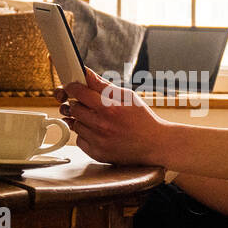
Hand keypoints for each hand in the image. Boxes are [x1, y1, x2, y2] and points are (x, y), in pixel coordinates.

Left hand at [55, 67, 169, 165]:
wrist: (155, 144)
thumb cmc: (143, 119)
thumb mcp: (128, 96)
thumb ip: (104, 85)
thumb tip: (86, 73)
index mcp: (109, 108)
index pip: (78, 92)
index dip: (73, 87)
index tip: (73, 87)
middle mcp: (101, 125)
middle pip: (73, 108)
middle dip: (78, 103)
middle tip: (87, 103)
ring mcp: (98, 141)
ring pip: (75, 125)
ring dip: (82, 120)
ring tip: (98, 119)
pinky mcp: (97, 154)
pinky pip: (79, 140)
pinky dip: (85, 135)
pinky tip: (99, 132)